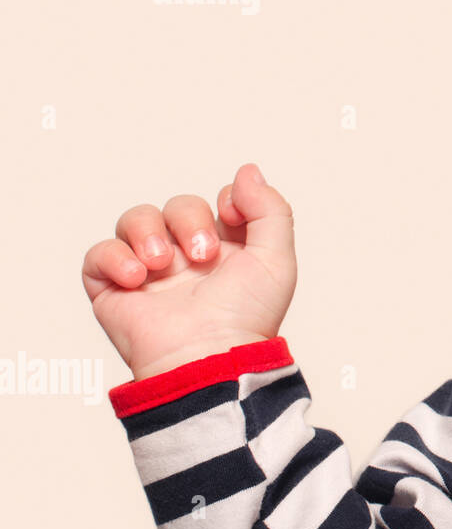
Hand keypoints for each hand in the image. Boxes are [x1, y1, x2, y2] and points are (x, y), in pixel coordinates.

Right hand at [81, 162, 297, 380]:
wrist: (208, 358)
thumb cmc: (246, 318)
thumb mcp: (275, 259)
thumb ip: (270, 209)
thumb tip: (247, 171)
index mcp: (227, 251)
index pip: (217, 203)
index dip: (225, 201)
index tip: (232, 218)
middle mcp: (188, 258)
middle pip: (178, 206)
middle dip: (188, 219)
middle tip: (202, 256)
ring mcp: (150, 273)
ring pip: (136, 219)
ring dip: (148, 232)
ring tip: (162, 264)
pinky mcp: (115, 290)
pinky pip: (99, 252)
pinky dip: (114, 256)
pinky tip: (137, 277)